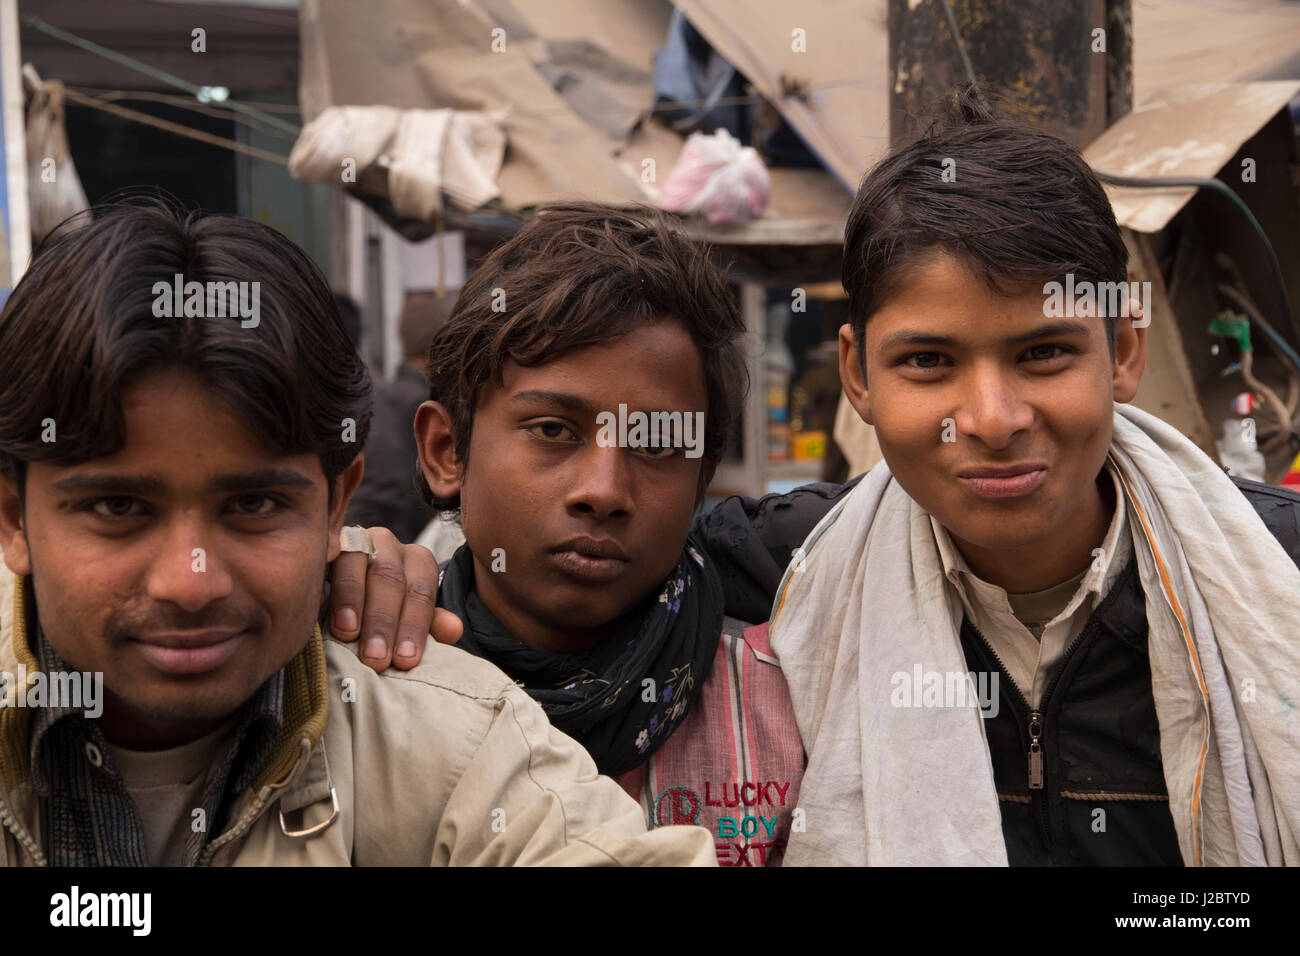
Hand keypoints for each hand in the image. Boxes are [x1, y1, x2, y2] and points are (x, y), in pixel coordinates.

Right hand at [326, 526, 462, 670]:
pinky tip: (318, 608)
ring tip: (347, 634)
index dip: (414, 626)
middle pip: (389, 578)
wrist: (344, 590)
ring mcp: (354, 540)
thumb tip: (454, 631)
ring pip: (357, 562)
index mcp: (417, 561)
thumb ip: (429, 625)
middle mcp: (388, 544)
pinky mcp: (324, 544)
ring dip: (352, 600)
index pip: (421, 591)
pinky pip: (324, 557)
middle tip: (376, 658)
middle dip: (383, 621)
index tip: (405, 659)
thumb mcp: (408, 619)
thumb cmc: (383, 612)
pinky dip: (322, 584)